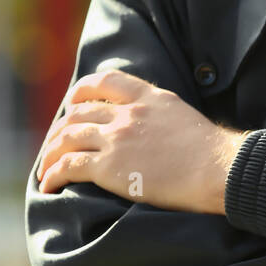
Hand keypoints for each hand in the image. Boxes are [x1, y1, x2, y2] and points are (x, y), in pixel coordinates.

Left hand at [37, 69, 247, 214]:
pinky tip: (48, 185)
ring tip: (46, 168)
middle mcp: (129, 113)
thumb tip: (154, 126)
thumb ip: (161, 114)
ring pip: (66, 138)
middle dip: (60, 129)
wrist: (219, 170)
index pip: (106, 80)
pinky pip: (68, 165)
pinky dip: (52, 174)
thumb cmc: (213, 153)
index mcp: (150, 97)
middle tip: (55, 145)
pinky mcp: (109, 166)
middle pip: (78, 112)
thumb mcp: (185, 116)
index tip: (74, 104)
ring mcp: (117, 138)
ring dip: (50, 153)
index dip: (82, 91)